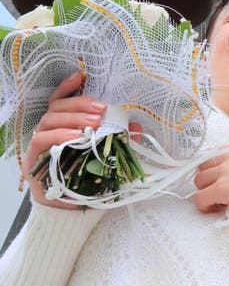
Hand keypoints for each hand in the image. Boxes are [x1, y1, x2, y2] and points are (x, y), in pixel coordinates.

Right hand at [23, 71, 105, 208]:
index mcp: (61, 127)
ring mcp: (38, 146)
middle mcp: (46, 132)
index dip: (67, 87)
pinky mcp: (33, 160)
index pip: (59, 101)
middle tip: (100, 111)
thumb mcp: (103, 157)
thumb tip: (138, 128)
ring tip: (92, 125)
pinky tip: (75, 138)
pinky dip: (59, 136)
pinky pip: (42, 141)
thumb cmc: (83, 179)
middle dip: (78, 106)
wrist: (67, 210)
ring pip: (48, 121)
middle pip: (56, 109)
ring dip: (72, 120)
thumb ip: (117, 141)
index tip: (79, 75)